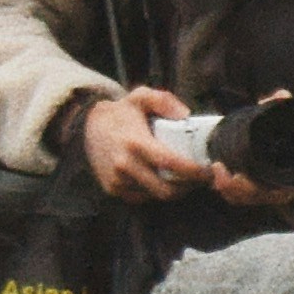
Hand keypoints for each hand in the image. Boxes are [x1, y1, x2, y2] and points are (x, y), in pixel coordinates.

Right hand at [77, 85, 200, 200]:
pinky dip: (156, 191)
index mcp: (135, 142)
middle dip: (187, 187)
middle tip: (200, 178)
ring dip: (174, 190)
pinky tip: (164, 180)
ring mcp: (117, 180)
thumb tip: (185, 116)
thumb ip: (164, 101)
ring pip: (155, 195)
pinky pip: (142, 197)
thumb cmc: (121, 112)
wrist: (86, 126)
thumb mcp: (141, 96)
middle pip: (165, 189)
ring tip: (186, 179)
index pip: (170, 163)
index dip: (193, 171)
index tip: (207, 170)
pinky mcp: (113, 188)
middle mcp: (124, 164)